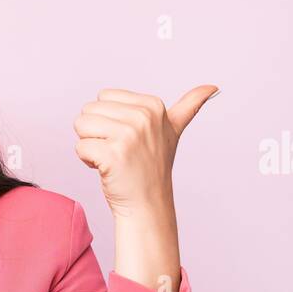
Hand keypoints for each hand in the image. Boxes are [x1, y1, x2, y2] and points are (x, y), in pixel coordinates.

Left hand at [73, 85, 217, 219]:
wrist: (148, 204)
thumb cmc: (153, 167)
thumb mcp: (173, 131)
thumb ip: (189, 106)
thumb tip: (212, 87)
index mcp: (153, 105)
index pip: (103, 97)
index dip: (108, 119)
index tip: (127, 138)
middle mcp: (142, 117)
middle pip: (89, 110)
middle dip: (96, 132)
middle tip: (118, 151)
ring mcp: (128, 136)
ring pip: (81, 126)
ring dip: (90, 145)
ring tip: (112, 158)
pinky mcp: (112, 154)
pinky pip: (80, 147)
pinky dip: (87, 161)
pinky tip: (106, 169)